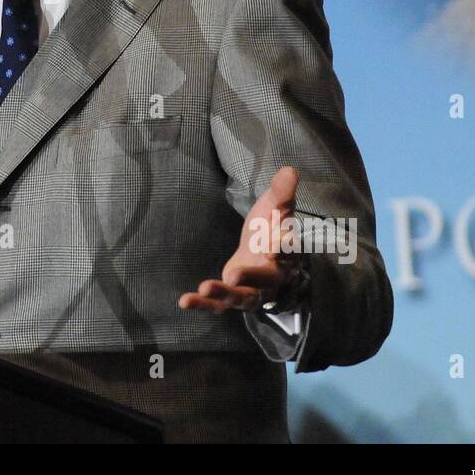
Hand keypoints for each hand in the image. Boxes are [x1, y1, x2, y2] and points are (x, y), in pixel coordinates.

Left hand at [179, 166, 304, 314]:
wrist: (262, 251)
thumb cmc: (271, 227)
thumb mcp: (275, 207)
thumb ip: (281, 192)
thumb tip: (289, 169)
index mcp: (287, 252)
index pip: (289, 251)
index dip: (285, 248)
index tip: (279, 241)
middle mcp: (273, 276)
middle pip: (265, 280)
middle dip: (250, 278)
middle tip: (233, 276)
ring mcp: (254, 290)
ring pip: (243, 298)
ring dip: (224, 295)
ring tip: (205, 288)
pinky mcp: (234, 297)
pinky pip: (220, 305)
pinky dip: (203, 305)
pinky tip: (185, 301)